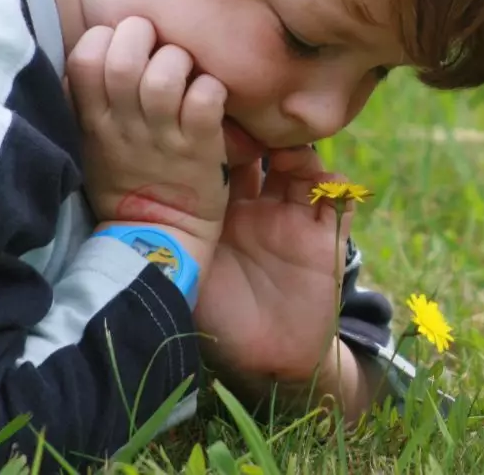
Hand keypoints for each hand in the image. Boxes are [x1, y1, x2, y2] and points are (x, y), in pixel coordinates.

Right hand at [66, 17, 228, 256]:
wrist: (157, 235)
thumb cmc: (130, 179)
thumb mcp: (95, 141)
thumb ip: (94, 100)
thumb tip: (106, 49)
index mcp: (93, 119)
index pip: (84, 56)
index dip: (107, 37)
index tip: (124, 43)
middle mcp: (124, 125)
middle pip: (123, 58)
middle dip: (144, 36)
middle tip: (159, 45)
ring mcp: (162, 137)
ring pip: (165, 76)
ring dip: (180, 61)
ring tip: (188, 70)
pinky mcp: (199, 150)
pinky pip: (204, 101)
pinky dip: (212, 87)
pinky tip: (212, 94)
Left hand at [194, 147, 364, 413]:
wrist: (268, 359)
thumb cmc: (218, 320)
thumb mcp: (191, 272)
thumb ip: (179, 238)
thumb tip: (143, 199)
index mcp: (224, 212)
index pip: (224, 160)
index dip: (223, 138)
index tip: (216, 123)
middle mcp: (260, 208)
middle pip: (267, 154)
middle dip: (264, 137)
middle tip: (256, 130)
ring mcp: (296, 219)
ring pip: (304, 168)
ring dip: (301, 155)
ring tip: (291, 155)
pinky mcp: (328, 236)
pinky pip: (340, 200)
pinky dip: (339, 186)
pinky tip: (328, 182)